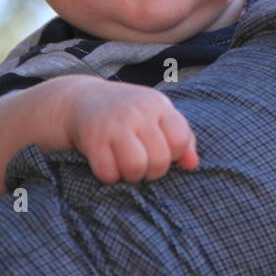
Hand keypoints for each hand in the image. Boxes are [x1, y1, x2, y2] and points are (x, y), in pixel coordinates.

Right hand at [65, 79, 198, 184]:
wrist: (83, 99)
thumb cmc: (130, 113)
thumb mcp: (158, 116)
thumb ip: (182, 139)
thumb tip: (192, 165)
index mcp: (158, 105)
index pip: (180, 139)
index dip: (174, 154)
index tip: (162, 151)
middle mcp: (137, 112)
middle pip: (159, 159)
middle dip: (153, 171)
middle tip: (143, 164)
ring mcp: (114, 125)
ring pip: (135, 167)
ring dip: (132, 176)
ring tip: (128, 168)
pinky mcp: (93, 139)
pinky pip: (108, 173)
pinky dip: (110, 177)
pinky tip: (110, 165)